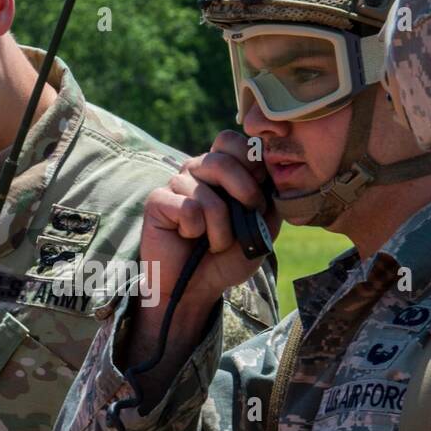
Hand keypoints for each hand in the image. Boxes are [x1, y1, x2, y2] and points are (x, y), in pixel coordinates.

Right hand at [125, 131, 280, 386]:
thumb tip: (273, 173)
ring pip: (206, 192)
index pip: (231, 141)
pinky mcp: (157, 201)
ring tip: (213, 242)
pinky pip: (188, 208)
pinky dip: (196, 230)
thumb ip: (270, 200)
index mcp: (220, 171)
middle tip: (248, 214)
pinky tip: (188, 238)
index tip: (260, 188)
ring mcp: (175, 185)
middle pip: (221, 159)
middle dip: (244, 190)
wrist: (196, 289)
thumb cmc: (226, 259)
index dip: (249, 158)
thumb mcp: (261, 229)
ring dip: (220, 227)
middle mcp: (195, 171)